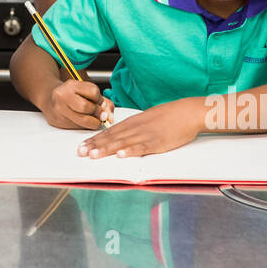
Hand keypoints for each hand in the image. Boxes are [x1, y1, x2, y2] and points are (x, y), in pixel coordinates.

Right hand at [42, 79, 114, 130]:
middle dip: (97, 113)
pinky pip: (77, 128)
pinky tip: (80, 120)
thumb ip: (103, 102)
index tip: (98, 102)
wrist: (49, 99)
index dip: (99, 99)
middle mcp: (62, 96)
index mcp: (71, 85)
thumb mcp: (86, 92)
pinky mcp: (58, 122)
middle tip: (98, 114)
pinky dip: (83, 126)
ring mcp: (58, 110)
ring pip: (83, 121)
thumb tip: (110, 118)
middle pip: (87, 107)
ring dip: (92, 122)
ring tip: (91, 118)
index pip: (93, 92)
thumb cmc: (72, 95)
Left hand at [77, 101, 199, 158]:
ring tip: (93, 155)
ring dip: (107, 149)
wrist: (187, 112)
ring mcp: (146, 134)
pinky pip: (142, 147)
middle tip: (80, 152)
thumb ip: (133, 128)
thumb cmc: (168, 117)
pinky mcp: (157, 142)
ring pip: (122, 142)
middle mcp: (135, 127)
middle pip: (111, 137)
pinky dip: (130, 151)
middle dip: (94, 145)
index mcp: (132, 122)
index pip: (109, 132)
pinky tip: (121, 155)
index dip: (94, 139)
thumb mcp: (146, 119)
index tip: (81, 146)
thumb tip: (120, 137)